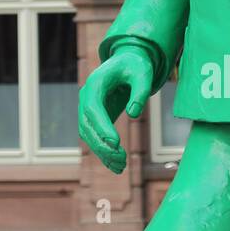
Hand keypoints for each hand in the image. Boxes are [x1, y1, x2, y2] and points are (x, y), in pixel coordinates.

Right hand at [78, 46, 153, 173]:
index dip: (102, 127)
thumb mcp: (143, 74)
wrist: (128, 62)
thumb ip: (140, 91)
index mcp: (95, 84)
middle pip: (87, 126)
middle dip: (102, 145)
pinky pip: (96, 139)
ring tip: (122, 165)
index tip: (116, 142)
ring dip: (103, 153)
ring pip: (89, 136)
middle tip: (121, 158)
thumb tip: (134, 114)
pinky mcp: (96, 119)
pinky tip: (117, 168)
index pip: (93, 109)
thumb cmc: (135, 66)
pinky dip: (104, 154)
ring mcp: (88, 109)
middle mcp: (86, 98)